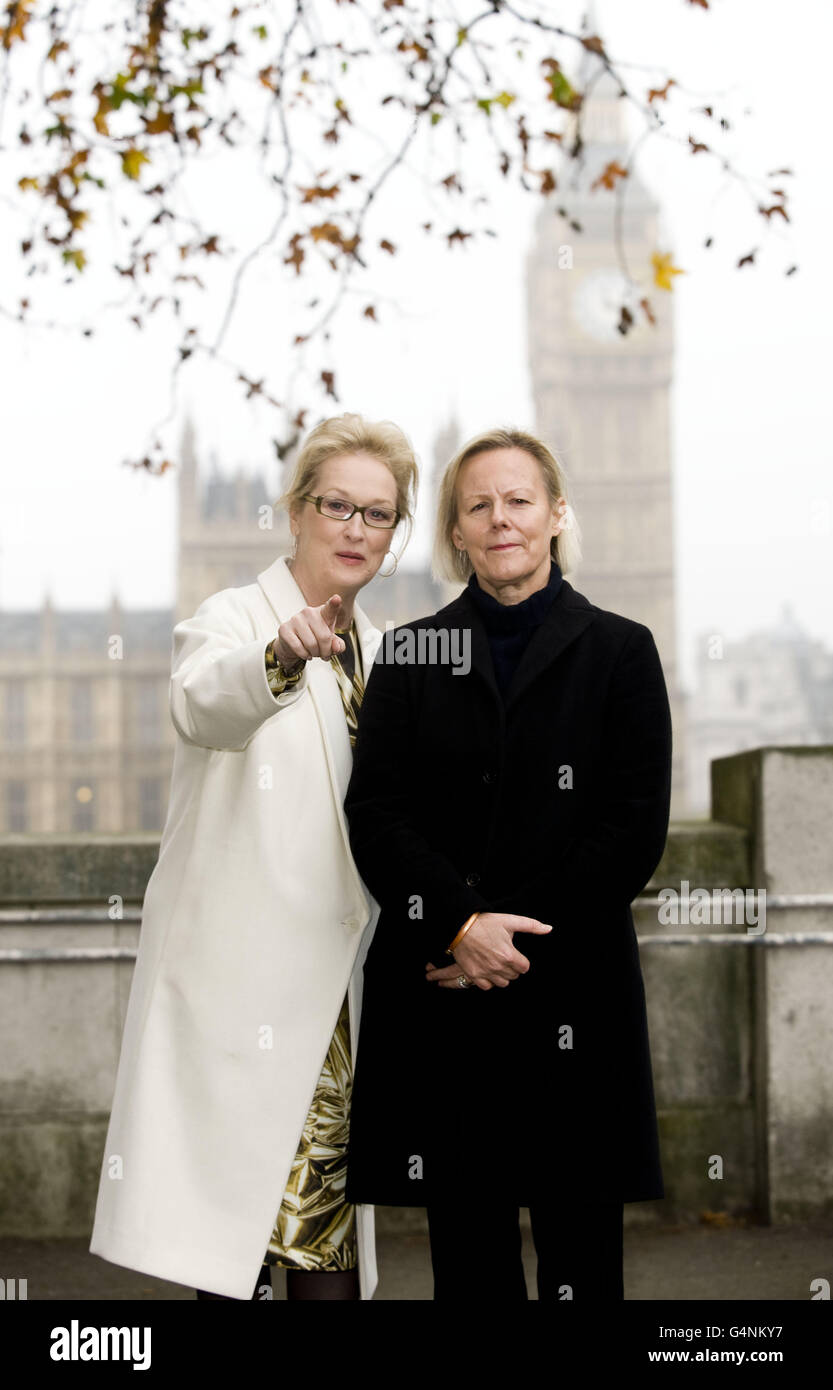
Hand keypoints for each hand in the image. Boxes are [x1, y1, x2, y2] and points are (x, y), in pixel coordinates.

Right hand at [273, 594, 345, 668]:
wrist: (293, 643)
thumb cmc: (315, 638)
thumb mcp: (330, 642)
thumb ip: (338, 645)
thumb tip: (336, 648)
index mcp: (323, 612)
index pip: (330, 607)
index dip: (334, 604)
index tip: (337, 598)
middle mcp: (309, 612)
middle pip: (324, 637)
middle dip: (326, 651)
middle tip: (324, 654)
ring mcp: (295, 619)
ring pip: (311, 644)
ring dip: (315, 654)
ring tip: (314, 652)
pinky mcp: (284, 628)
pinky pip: (298, 647)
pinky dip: (304, 655)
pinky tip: (306, 653)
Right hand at [425, 912, 551, 990]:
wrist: (460, 926)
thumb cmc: (486, 923)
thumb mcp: (510, 921)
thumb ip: (532, 926)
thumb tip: (549, 928)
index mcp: (509, 955)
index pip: (525, 968)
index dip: (521, 961)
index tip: (515, 955)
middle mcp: (498, 966)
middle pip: (514, 976)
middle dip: (512, 968)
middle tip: (505, 957)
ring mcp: (486, 972)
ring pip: (502, 983)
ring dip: (502, 975)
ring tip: (497, 964)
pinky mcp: (474, 975)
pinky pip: (487, 986)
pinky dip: (488, 981)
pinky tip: (487, 971)